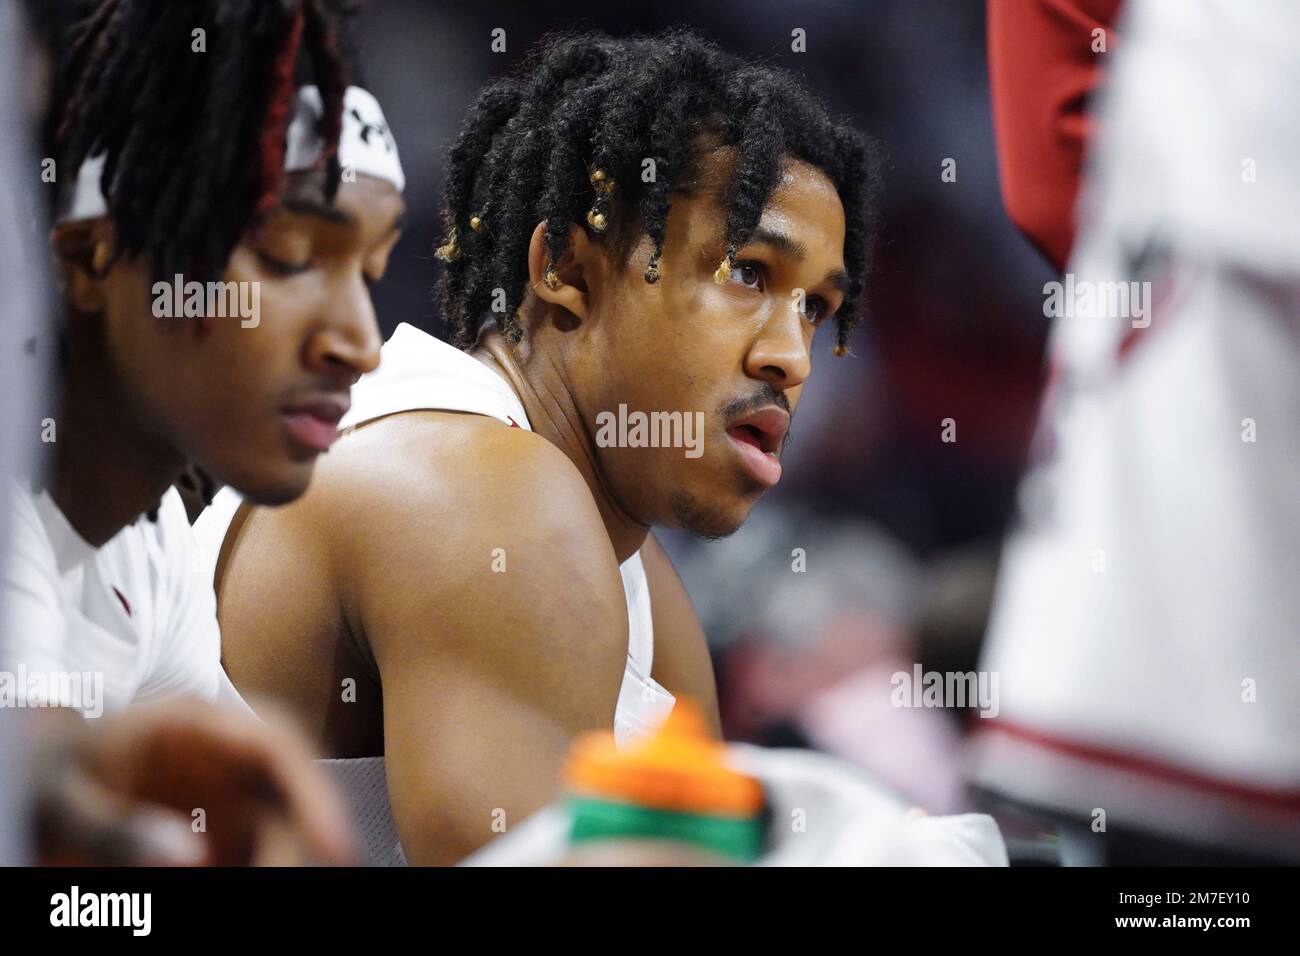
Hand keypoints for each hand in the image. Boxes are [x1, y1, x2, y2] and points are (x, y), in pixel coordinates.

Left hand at [33, 698, 355, 865]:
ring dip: (284, 856)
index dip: (315, 792)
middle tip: (304, 879)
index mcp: (193, 722)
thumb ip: (114, 829)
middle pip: (293, 788)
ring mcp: (228, 787)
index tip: (334, 843)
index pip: (275, 746)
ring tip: (268, 882)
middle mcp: (225, 750)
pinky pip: (262, 845)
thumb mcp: (60, 800)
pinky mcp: (225, 823)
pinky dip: (267, 863)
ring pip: (284, 822)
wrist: (33, 779)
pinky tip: (257, 875)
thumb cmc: (43, 777)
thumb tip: (189, 857)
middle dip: (307, 837)